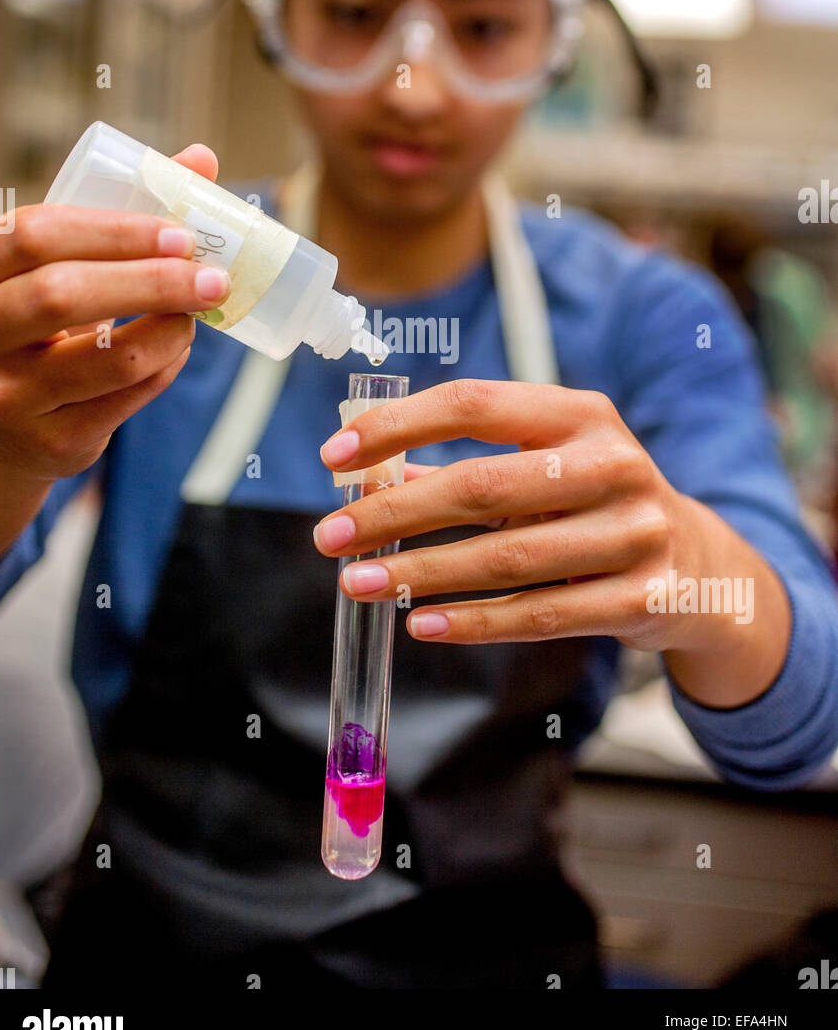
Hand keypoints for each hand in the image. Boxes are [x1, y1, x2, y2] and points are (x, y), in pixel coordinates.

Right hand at [0, 143, 229, 482]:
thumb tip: (200, 160)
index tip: (176, 233)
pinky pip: (127, 398)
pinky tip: (175, 347)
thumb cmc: (40, 330)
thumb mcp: (64, 268)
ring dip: (170, 330)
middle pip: (60, 295)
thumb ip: (123, 216)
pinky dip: (165, 368)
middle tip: (211, 276)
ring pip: (107, 358)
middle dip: (151, 281)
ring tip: (195, 313)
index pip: (29, 235)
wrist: (4, 431)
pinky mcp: (49, 441)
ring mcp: (6, 395)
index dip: (110, 230)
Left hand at [312, 378, 761, 662]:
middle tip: (330, 536)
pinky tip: (422, 625)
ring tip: (358, 583)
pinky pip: (542, 615)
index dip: (398, 426)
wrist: (700, 565)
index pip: (474, 404)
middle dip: (395, 512)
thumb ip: (464, 467)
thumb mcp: (544, 466)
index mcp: (580, 414)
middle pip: (484, 485)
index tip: (333, 456)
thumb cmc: (594, 503)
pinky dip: (475, 622)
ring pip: (507, 558)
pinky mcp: (642, 598)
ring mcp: (634, 532)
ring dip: (421, 572)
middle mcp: (613, 464)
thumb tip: (367, 479)